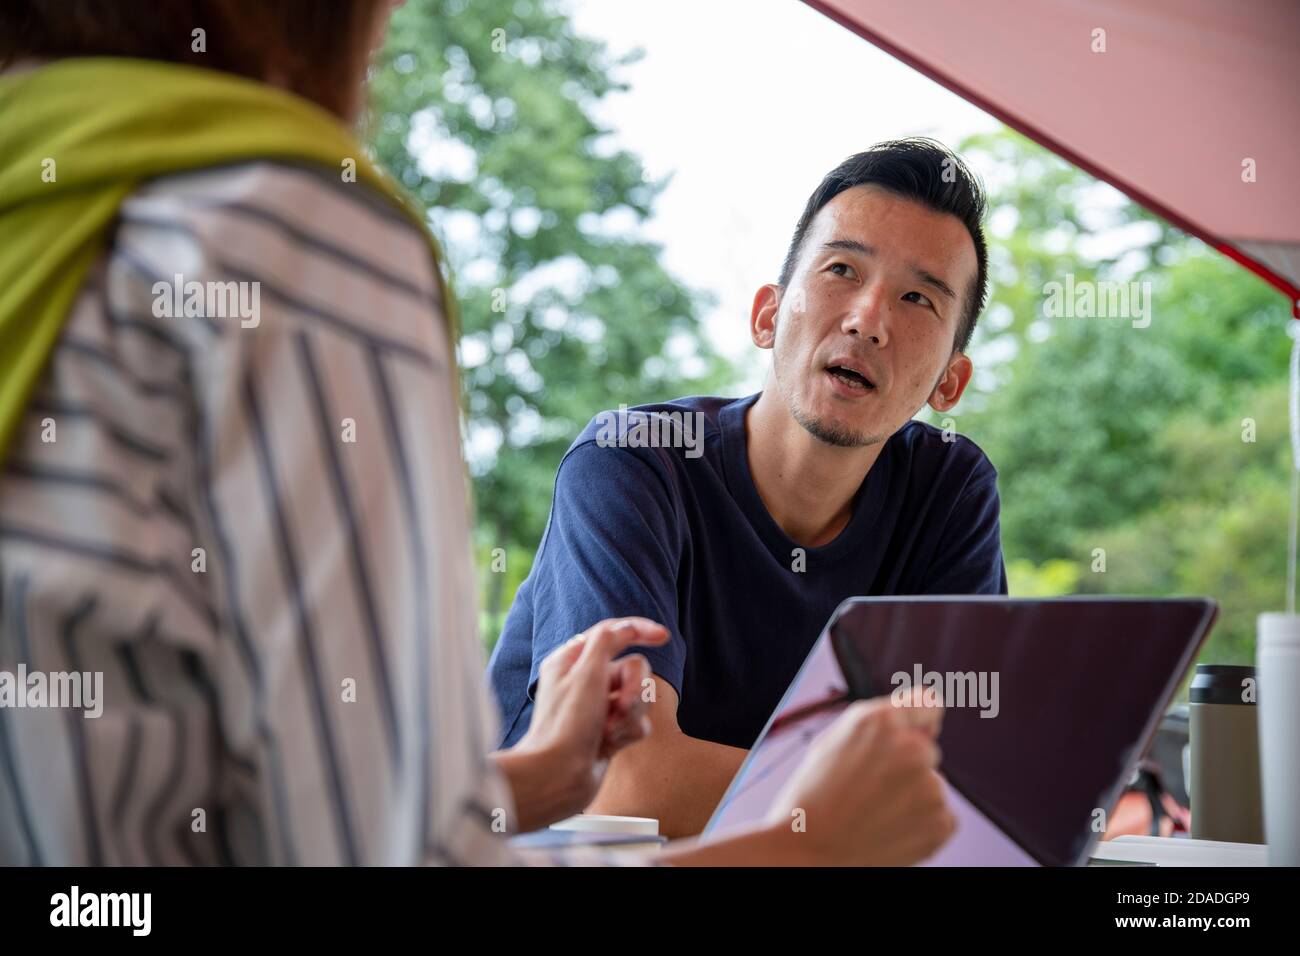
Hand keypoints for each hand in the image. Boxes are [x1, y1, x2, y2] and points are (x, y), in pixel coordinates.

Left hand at [494, 617, 667, 829]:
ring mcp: (599, 708)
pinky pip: (638, 723)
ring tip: (611, 731)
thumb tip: (625, 627)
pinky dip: (628, 733)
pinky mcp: (610, 731)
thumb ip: (607, 642)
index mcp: (572, 660)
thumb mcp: (585, 673)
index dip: (639, 630)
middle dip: (634, 687)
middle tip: (620, 706)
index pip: (612, 632)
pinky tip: (610, 746)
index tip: (663, 636)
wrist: (558, 777)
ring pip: (639, 696)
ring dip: (631, 714)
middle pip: (633, 666)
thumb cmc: (565, 725)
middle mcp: (586, 681)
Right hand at [763, 687, 955, 865]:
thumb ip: (879, 725)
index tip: (917, 731)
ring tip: (873, 813)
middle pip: (927, 750)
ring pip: (932, 785)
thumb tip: (927, 726)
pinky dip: (922, 824)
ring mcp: (931, 787)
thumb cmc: (813, 796)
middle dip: (908, 765)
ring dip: (913, 797)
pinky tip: (888, 829)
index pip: (928, 704)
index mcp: (881, 720)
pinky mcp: (941, 821)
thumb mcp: (835, 740)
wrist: (807, 851)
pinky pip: (942, 816)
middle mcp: (913, 748)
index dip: (920, 720)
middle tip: (870, 789)